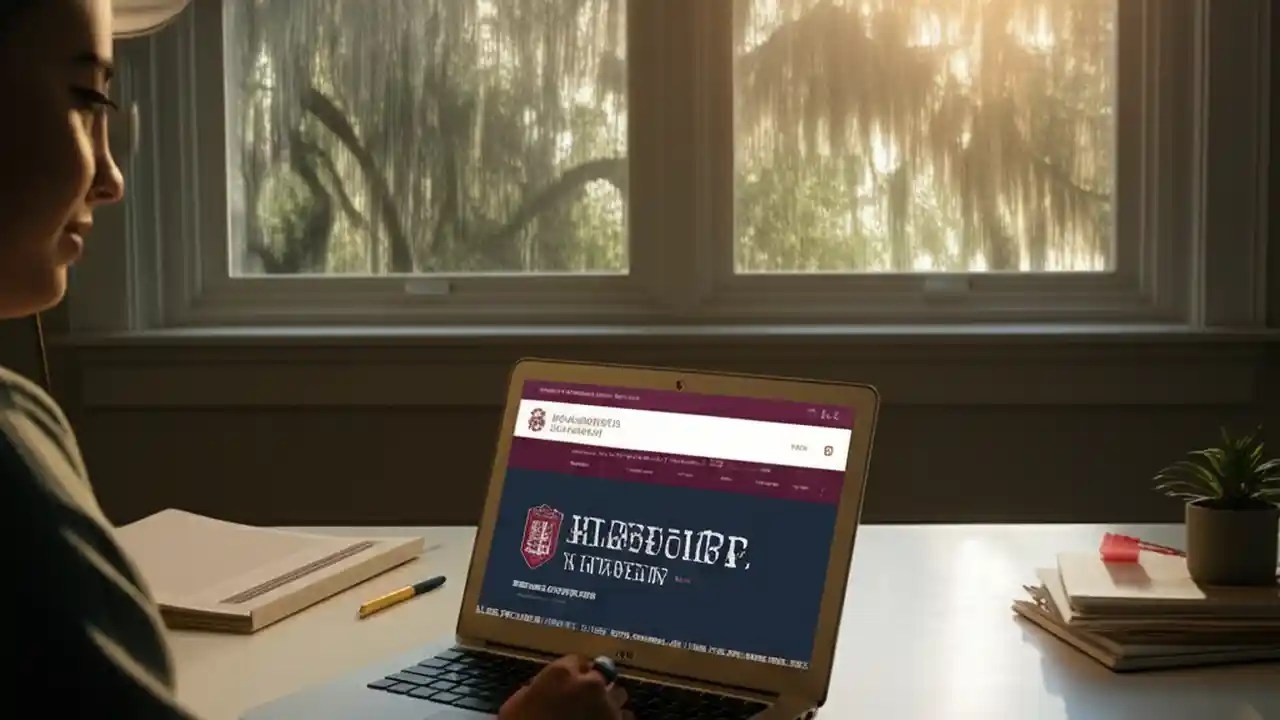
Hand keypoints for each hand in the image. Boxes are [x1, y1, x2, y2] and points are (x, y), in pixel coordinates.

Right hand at [499, 655, 633, 719]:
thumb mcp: (515, 705)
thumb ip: (534, 689)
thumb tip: (543, 689)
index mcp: (561, 674)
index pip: (576, 660)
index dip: (573, 673)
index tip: (569, 684)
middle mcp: (589, 684)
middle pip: (602, 675)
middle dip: (595, 685)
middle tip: (584, 699)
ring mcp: (608, 706)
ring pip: (619, 694)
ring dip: (609, 701)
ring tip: (598, 713)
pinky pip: (626, 717)